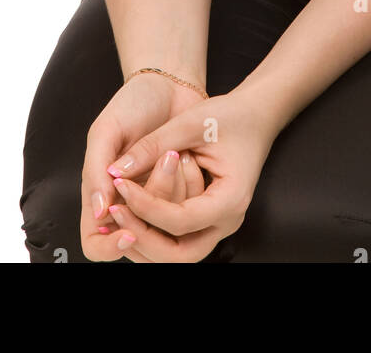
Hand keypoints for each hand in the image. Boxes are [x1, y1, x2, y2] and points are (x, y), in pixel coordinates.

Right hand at [80, 72, 207, 261]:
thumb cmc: (133, 104)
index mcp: (101, 193)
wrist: (170, 85)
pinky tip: (189, 155)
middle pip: (137, 234)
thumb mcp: (107, 130)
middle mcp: (129, 202)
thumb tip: (100, 213)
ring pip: (165, 224)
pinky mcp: (182, 190)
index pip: (96, 242)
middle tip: (164, 160)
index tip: (129, 233)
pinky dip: (190, 183)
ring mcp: (156, 199)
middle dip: (152, 204)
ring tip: (177, 152)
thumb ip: (97, 171)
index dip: (109, 247)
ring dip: (173, 188)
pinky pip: (188, 207)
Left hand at [99, 87, 278, 261]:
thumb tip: (115, 170)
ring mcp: (219, 224)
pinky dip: (155, 232)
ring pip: (178, 254)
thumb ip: (153, 146)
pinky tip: (133, 212)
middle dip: (144, 237)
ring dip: (147, 240)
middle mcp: (227, 220)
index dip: (145, 207)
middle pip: (179, 255)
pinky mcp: (208, 219)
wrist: (255, 115)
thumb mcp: (190, 122)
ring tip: (120, 212)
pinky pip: (179, 240)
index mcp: (230, 199)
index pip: (180, 221)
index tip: (120, 186)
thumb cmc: (230, 115)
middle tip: (116, 211)